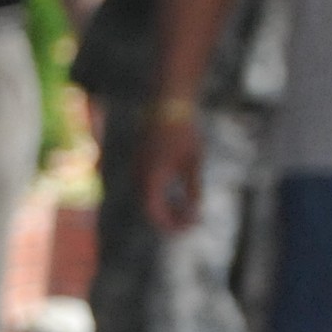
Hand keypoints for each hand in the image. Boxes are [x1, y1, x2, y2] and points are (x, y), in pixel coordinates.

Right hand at [140, 109, 204, 234]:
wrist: (168, 105)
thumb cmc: (183, 132)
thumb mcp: (193, 163)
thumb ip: (193, 190)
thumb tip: (195, 212)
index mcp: (151, 178)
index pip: (155, 213)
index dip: (172, 225)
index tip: (191, 227)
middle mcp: (138, 176)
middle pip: (150, 209)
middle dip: (170, 218)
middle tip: (193, 221)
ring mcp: (136, 169)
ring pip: (147, 199)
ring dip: (166, 208)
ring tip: (188, 208)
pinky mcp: (139, 163)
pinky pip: (148, 188)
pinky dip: (162, 197)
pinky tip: (179, 195)